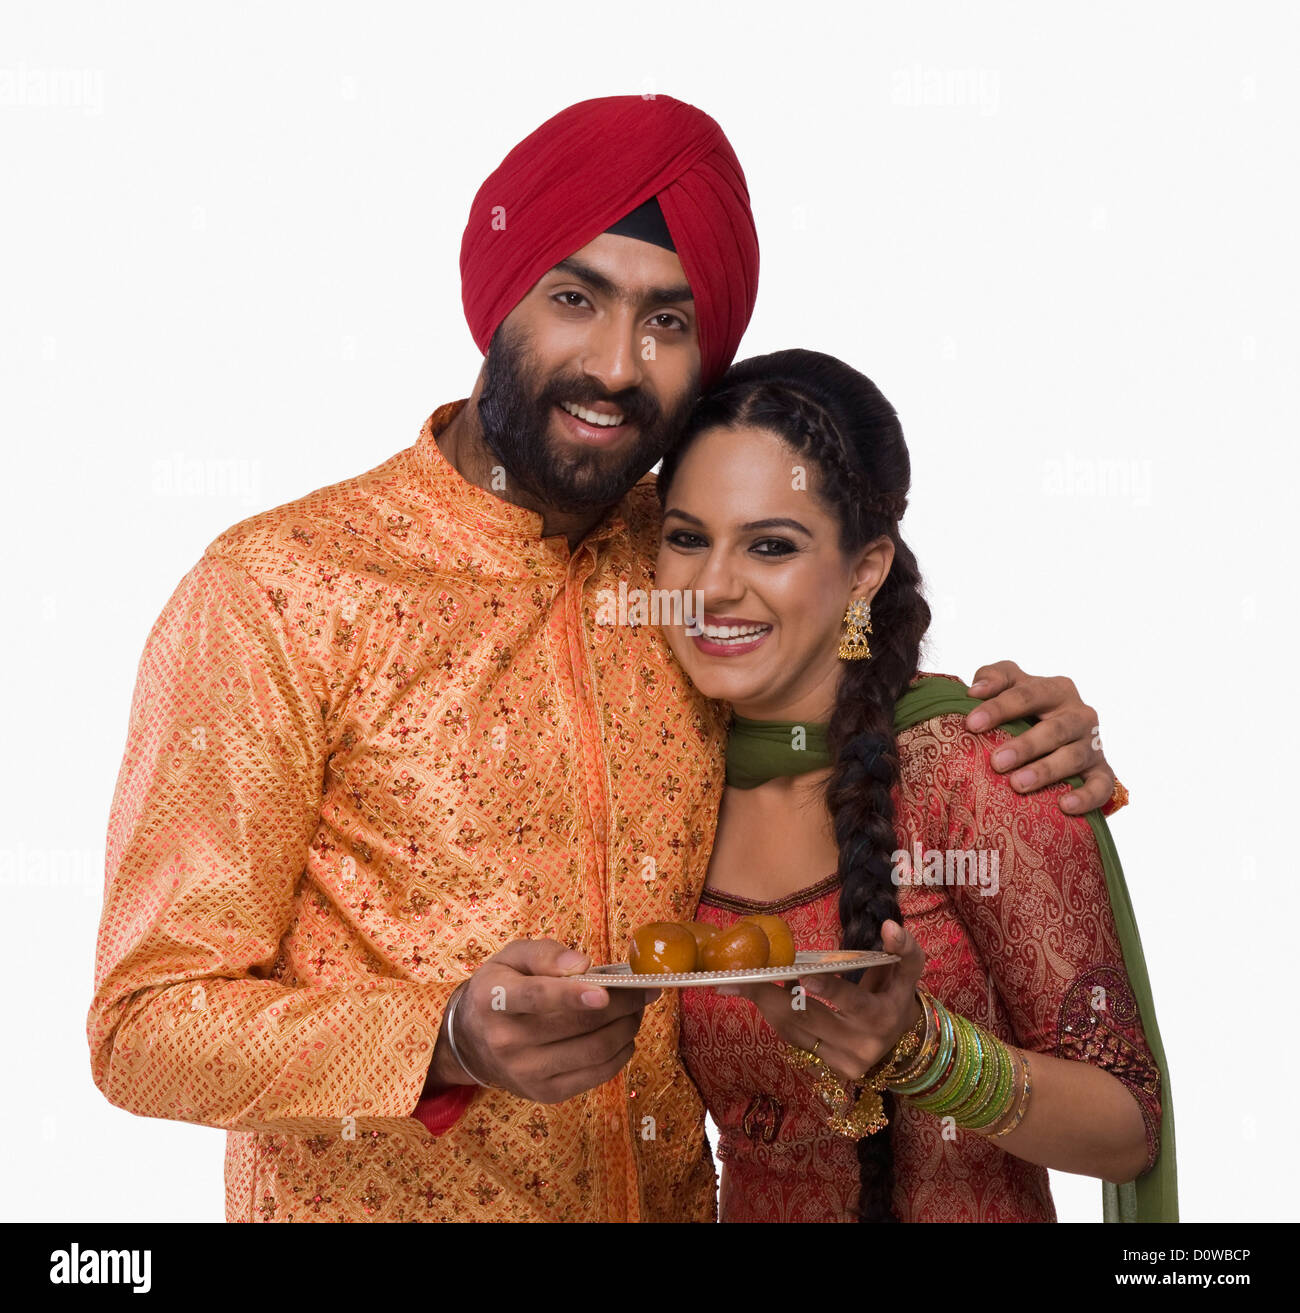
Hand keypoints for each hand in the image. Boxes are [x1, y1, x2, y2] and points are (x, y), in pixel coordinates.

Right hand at [427, 939, 658, 1103]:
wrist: (472, 1041)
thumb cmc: (500, 988)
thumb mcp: (511, 958)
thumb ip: (545, 953)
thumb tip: (582, 964)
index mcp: (494, 999)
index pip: (536, 997)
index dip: (571, 995)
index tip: (604, 991)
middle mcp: (506, 1041)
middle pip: (577, 1024)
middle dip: (622, 1003)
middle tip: (644, 988)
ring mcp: (526, 1073)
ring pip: (594, 1051)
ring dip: (627, 1027)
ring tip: (637, 1008)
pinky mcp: (546, 1094)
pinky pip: (596, 1075)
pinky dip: (620, 1053)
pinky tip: (624, 1035)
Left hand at [717, 920, 924, 1082]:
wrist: (902, 1043)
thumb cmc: (897, 996)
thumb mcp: (907, 972)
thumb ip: (903, 949)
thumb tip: (890, 926)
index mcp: (880, 1017)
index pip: (851, 1002)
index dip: (827, 988)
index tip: (801, 974)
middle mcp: (860, 1045)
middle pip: (807, 1017)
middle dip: (770, 994)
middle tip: (739, 976)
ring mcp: (841, 1062)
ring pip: (794, 1030)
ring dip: (766, 1003)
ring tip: (741, 981)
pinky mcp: (827, 1068)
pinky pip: (793, 1039)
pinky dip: (777, 1014)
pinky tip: (765, 993)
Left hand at [965, 660, 1113, 813]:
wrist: (1061, 736)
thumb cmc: (1028, 709)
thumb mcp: (1012, 684)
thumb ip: (994, 677)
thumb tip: (976, 689)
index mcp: (1057, 690)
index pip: (1028, 695)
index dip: (999, 708)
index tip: (972, 724)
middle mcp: (1080, 715)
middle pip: (1055, 729)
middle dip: (1025, 746)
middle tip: (997, 762)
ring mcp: (1093, 744)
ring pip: (1073, 757)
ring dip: (1046, 771)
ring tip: (1018, 784)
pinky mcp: (1101, 771)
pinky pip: (1101, 786)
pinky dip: (1086, 796)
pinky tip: (1065, 805)